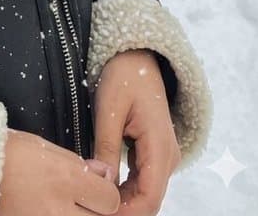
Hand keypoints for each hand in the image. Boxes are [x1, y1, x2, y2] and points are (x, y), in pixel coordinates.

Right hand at [0, 127, 120, 215]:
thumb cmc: (9, 153)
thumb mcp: (46, 148)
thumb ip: (79, 165)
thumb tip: (104, 175)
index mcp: (65, 179)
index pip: (109, 198)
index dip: (106, 191)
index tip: (99, 186)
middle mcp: (60, 208)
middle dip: (98, 209)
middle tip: (88, 200)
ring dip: (80, 215)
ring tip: (67, 204)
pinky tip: (51, 210)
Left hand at [92, 49, 181, 213]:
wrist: (138, 57)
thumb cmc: (124, 75)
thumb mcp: (109, 108)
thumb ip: (107, 146)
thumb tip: (102, 183)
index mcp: (160, 145)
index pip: (149, 197)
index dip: (126, 213)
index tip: (98, 212)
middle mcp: (167, 156)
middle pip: (148, 201)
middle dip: (122, 211)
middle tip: (90, 209)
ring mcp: (163, 156)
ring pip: (145, 194)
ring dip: (122, 203)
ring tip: (94, 202)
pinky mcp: (154, 154)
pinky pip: (142, 182)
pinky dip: (124, 191)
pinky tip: (103, 191)